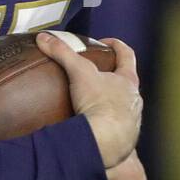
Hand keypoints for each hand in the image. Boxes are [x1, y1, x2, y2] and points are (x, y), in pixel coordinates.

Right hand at [35, 32, 141, 168]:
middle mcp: (134, 100)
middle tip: (94, 75)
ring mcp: (132, 121)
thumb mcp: (79, 72)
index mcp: (128, 80)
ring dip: (111, 103)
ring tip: (91, 104)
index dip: (116, 45)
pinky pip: (117, 129)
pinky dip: (107, 127)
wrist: (105, 141)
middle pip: (126, 82)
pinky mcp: (125, 139)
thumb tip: (44, 37)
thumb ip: (62, 53)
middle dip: (112, 77)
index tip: (103, 43)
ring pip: (123, 107)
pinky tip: (94, 128)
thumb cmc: (99, 103)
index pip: (127, 54)